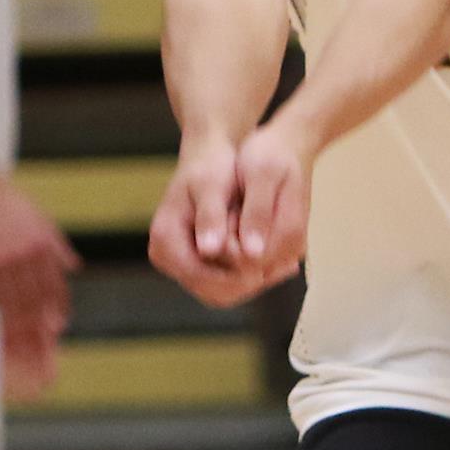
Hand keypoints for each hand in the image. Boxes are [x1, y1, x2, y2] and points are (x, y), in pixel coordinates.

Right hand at [0, 182, 79, 392]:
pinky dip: (1, 313)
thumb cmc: (8, 202)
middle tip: (45, 347)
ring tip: (26, 346)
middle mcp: (26, 254)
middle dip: (42, 325)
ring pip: (16, 302)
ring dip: (22, 327)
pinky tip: (4, 327)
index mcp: (43, 244)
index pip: (55, 283)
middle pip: (37, 298)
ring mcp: (4, 259)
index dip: (59, 307)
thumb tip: (76, 267)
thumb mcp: (42, 218)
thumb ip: (58, 246)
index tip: (60, 325)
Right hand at [150, 135, 275, 307]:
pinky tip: (277, 263)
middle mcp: (168, 258)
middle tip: (281, 271)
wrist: (209, 157)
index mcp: (165, 240)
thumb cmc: (210, 166)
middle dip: (246, 284)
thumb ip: (210, 217)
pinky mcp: (198, 265)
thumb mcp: (211, 186)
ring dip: (252, 283)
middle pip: (210, 291)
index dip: (232, 278)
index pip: (199, 276)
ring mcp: (182, 264)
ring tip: (284, 268)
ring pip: (220, 292)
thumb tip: (210, 249)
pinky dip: (250, 276)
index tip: (263, 271)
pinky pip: (225, 283)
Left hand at [236, 118, 312, 279]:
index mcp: (289, 234)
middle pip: (246, 275)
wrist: (290, 144)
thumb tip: (252, 253)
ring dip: (226, 252)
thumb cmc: (272, 154)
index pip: (247, 267)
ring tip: (227, 215)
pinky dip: (232, 248)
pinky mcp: (279, 248)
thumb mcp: (260, 174)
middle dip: (223, 254)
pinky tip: (230, 222)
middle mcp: (292, 249)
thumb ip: (256, 213)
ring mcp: (287, 251)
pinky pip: (248, 264)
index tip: (217, 218)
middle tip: (220, 215)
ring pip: (245, 272)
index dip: (222, 251)